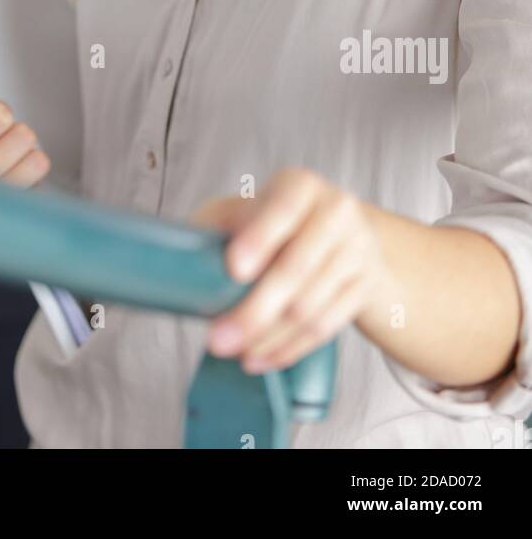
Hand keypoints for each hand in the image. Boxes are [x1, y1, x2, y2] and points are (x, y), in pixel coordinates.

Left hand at [193, 168, 390, 373]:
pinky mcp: (363, 288)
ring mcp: (356, 251)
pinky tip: (261, 359)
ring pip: (309, 306)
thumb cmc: (280, 222)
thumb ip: (217, 223)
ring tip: (234, 352)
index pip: (282, 209)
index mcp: (302, 185)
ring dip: (268, 337)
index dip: (259, 239)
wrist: (345, 235)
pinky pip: (326, 328)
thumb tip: (181, 256)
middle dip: (253, 310)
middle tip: (217, 339)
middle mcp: (336, 212)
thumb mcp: (249, 208)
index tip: (234, 269)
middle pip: (295, 269)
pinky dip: (289, 348)